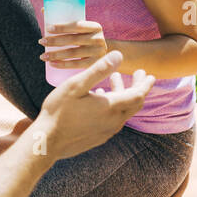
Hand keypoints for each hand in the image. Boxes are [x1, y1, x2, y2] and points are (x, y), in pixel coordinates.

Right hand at [31, 51, 154, 160]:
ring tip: (114, 81)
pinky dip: (115, 107)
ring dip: (123, 95)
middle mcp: (114, 121)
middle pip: (134, 103)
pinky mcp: (99, 137)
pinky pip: (114, 120)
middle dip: (138, 87)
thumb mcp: (76, 85)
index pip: (138, 94)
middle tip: (139, 74)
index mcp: (111, 107)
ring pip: (124, 111)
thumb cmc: (59, 111)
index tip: (149, 74)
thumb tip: (119, 55)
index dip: (145, 83)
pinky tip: (101, 98)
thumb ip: (99, 70)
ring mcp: (107, 131)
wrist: (47, 141)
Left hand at [38, 20, 109, 68]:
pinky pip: (76, 64)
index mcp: (95, 27)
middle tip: (41, 41)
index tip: (47, 28)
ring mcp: (97, 53)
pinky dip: (62, 65)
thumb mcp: (82, 28)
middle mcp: (98, 39)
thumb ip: (65, 19)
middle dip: (54, 41)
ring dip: (55, 54)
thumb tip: (43, 9)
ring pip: (73, 53)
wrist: (105, 53)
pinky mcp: (94, 64)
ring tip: (43, 56)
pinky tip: (52, 63)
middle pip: (73, 39)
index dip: (62, 27)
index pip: (77, 25)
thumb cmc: (86, 38)